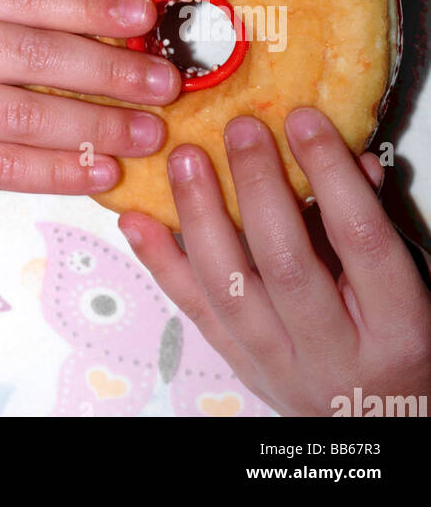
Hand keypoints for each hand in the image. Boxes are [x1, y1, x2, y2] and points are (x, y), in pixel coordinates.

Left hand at [117, 108, 430, 415]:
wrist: (381, 424)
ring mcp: (281, 367)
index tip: (301, 116)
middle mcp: (335, 354)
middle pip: (287, 264)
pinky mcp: (240, 368)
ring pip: (228, 291)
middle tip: (240, 127)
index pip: (360, 238)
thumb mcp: (410, 281)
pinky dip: (159, 262)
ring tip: (184, 158)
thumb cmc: (398, 339)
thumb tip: (348, 150)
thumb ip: (374, 219)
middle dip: (258, 187)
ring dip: (200, 217)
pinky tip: (136, 219)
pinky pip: (193, 312)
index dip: (329, 172)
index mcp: (396, 326)